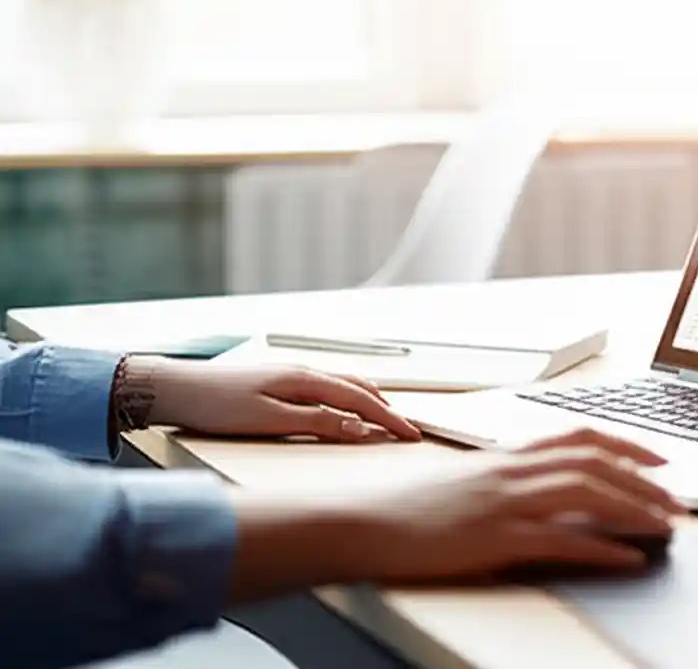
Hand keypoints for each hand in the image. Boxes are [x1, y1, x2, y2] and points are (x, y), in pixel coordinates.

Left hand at [143, 358, 420, 441]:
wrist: (176, 388)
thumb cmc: (217, 406)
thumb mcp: (270, 420)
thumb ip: (317, 422)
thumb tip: (357, 427)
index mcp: (305, 380)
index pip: (360, 400)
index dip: (389, 419)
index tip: (412, 434)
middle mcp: (303, 372)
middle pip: (358, 387)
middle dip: (386, 408)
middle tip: (407, 429)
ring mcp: (292, 374)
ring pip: (344, 384)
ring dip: (369, 400)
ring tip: (386, 416)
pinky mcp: (279, 380)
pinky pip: (327, 386)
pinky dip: (348, 396)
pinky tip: (345, 404)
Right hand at [228, 428, 679, 598]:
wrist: (361, 521)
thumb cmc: (408, 507)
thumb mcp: (465, 484)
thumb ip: (506, 481)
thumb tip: (543, 491)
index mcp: (506, 456)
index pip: (580, 437)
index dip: (626, 445)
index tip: (659, 458)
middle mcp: (511, 470)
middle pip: (595, 463)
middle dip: (645, 481)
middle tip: (678, 501)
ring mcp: (504, 502)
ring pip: (587, 493)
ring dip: (636, 508)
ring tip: (667, 525)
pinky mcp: (495, 537)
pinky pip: (562, 539)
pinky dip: (603, 548)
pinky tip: (628, 558)